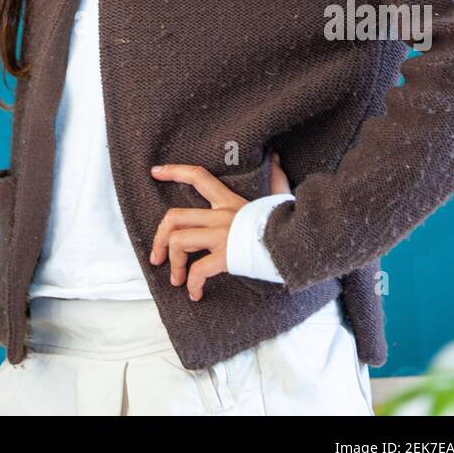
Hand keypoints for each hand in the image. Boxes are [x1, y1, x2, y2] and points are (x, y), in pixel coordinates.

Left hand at [148, 151, 289, 301]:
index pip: (198, 177)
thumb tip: (275, 158)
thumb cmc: (288, 222)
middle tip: (157, 256)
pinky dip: (192, 284)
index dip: (174, 171)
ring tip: (177, 279)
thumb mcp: (279, 196)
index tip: (155, 171)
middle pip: (174, 217)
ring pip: (179, 242)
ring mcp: (221, 235)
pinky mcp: (225, 256)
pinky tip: (195, 294)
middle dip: (159, 238)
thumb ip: (274, 178)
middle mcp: (221, 215)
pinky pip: (198, 270)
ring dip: (173, 263)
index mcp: (229, 201)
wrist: (298, 243)